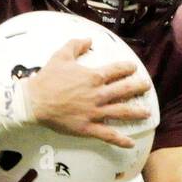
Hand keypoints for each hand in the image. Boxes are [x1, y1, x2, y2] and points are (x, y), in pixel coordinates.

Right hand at [26, 38, 151, 148]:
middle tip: (146, 86)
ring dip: (136, 112)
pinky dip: (120, 140)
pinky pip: (107, 135)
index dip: (127, 68)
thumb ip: (76, 45)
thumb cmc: (48, 79)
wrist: (35, 102)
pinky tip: (131, 143)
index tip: (133, 68)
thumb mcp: (61, 56)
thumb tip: (89, 39)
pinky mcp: (88, 128)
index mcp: (94, 77)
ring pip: (121, 112)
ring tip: (147, 113)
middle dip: (138, 87)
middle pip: (125, 90)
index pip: (117, 71)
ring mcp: (94, 112)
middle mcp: (98, 94)